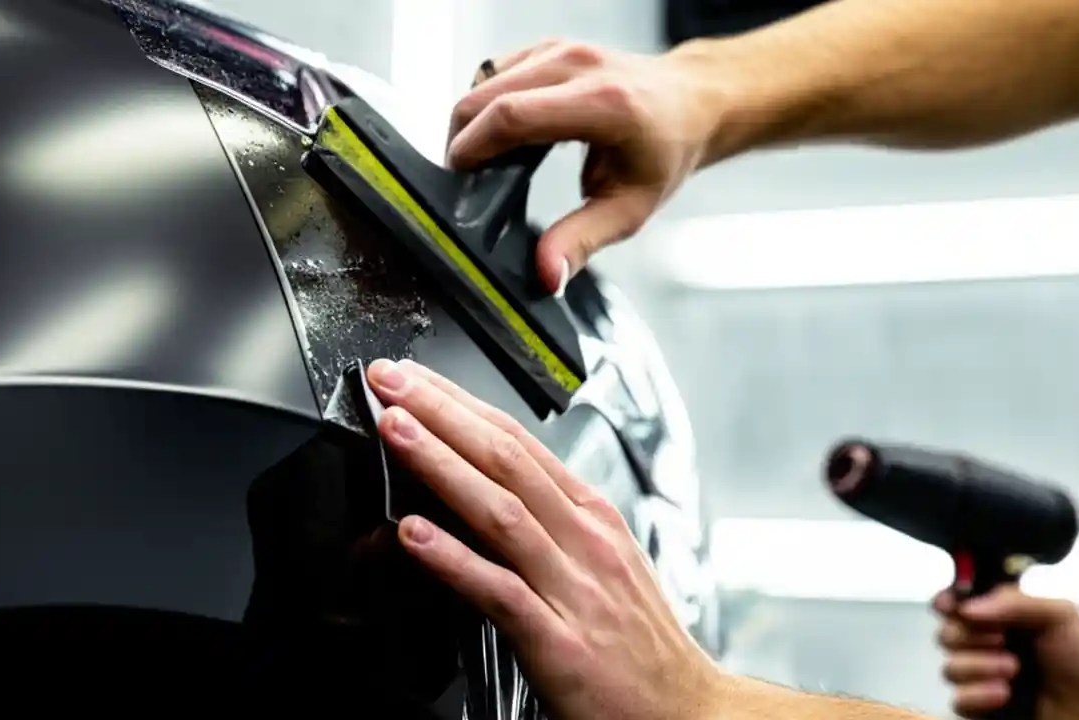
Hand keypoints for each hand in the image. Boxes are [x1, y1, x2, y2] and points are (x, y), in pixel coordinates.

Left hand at [365, 358, 724, 719]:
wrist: (688, 713)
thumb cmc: (641, 644)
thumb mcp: (602, 564)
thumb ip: (548, 525)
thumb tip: (482, 489)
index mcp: (592, 517)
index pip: (519, 441)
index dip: (461, 404)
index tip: (415, 378)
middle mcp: (584, 542)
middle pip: (506, 460)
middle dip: (443, 414)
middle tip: (390, 381)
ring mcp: (573, 590)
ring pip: (500, 512)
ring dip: (441, 465)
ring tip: (395, 432)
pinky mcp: (560, 643)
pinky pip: (500, 592)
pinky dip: (455, 560)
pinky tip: (414, 535)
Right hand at [447, 39, 728, 293]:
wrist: (690, 103)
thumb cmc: (664, 153)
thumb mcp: (629, 210)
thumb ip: (581, 242)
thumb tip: (545, 276)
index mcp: (601, 103)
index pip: (512, 115)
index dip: (473, 148)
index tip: (459, 180)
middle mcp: (578, 65)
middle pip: (486, 96)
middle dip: (462, 139)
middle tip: (466, 181)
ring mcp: (561, 49)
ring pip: (483, 81)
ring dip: (471, 122)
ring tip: (483, 162)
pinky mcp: (549, 47)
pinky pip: (495, 73)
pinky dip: (486, 104)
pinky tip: (500, 135)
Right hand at [934, 586, 1078, 719]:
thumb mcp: (1059, 615)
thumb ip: (1014, 601)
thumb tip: (967, 607)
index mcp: (999, 616)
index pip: (956, 602)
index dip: (946, 601)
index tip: (950, 606)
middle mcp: (984, 645)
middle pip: (945, 633)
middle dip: (968, 636)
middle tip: (1001, 639)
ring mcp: (980, 677)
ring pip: (949, 668)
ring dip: (978, 667)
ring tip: (1013, 671)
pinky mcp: (980, 707)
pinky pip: (958, 700)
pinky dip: (978, 695)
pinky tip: (1004, 695)